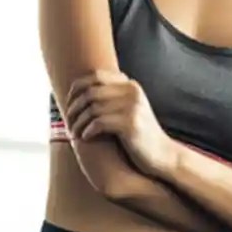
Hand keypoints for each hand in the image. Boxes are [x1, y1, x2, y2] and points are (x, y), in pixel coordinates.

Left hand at [65, 69, 179, 177]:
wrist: (164, 155)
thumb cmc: (138, 134)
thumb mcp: (127, 109)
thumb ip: (110, 97)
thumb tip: (76, 90)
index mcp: (130, 85)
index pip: (94, 76)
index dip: (76, 88)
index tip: (68, 104)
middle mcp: (132, 92)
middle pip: (90, 92)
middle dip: (74, 108)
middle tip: (68, 122)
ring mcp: (133, 107)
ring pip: (92, 109)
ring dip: (78, 122)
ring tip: (73, 133)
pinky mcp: (131, 124)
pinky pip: (98, 123)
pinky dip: (87, 131)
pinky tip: (85, 138)